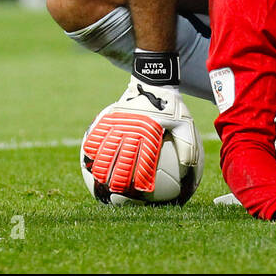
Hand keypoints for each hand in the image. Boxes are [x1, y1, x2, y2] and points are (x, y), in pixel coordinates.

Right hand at [81, 78, 199, 193]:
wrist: (154, 81)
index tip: (140, 192)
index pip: (146, 160)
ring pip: (105, 149)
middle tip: (115, 194)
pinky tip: (87, 162)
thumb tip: (188, 169)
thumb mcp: (186, 124)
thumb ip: (188, 147)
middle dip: (117, 178)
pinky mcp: (108, 117)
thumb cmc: (172, 108)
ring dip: (100, 167)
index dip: (142, 178)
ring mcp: (118, 122)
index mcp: (152, 131)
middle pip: (122, 158)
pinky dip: (91, 150)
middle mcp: (133, 127)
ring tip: (98, 183)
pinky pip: (96, 135)